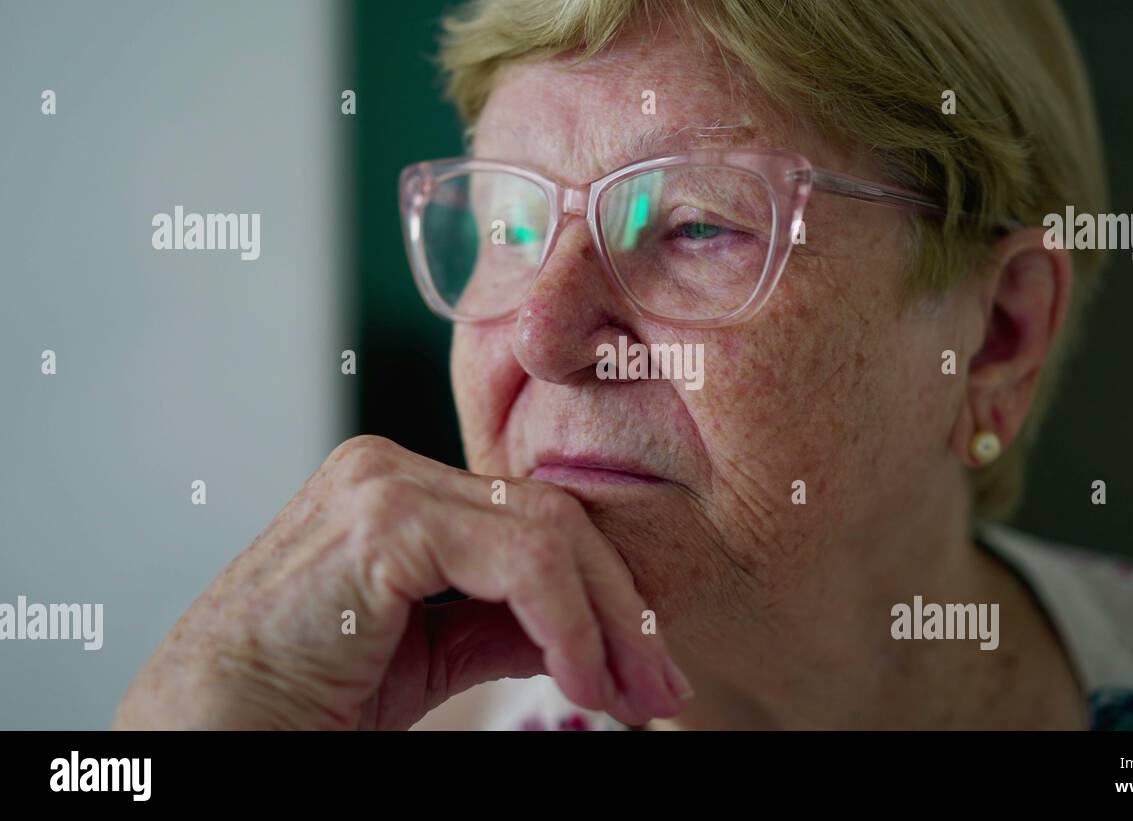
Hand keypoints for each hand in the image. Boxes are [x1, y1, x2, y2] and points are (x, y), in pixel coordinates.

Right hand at [113, 435, 690, 728]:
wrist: (212, 729)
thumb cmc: (302, 698)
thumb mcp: (432, 655)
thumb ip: (506, 628)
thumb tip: (591, 634)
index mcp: (400, 490)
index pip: (537, 522)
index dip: (606, 597)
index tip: (646, 673)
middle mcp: (393, 470)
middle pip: (556, 521)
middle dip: (622, 613)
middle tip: (663, 690)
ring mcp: (386, 483)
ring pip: (550, 534)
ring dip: (606, 624)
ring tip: (628, 698)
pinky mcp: (385, 519)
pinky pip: (520, 562)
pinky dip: (567, 623)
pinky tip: (582, 680)